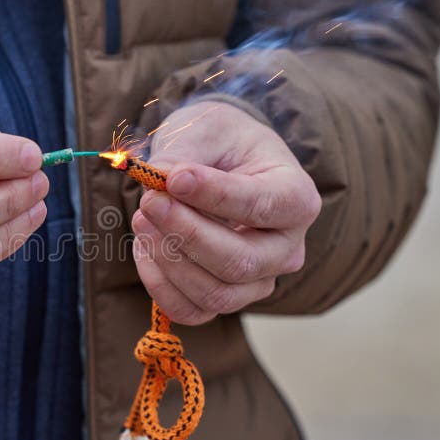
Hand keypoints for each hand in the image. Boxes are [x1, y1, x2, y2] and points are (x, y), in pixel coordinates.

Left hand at [132, 101, 320, 324]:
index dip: (214, 195)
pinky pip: (191, 310)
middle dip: (185, 233)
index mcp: (297, 197)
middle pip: (240, 262)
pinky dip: (159, 285)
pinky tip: (144, 246)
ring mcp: (258, 280)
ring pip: (216, 293)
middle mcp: (286, 248)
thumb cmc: (220, 141)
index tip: (173, 178)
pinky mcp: (224, 297)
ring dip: (169, 260)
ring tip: (142, 218)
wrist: (219, 161)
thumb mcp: (206, 129)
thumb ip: (184, 153)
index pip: (260, 206)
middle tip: (149, 200)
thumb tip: (158, 178)